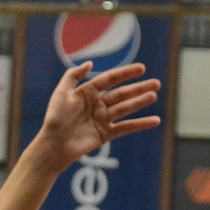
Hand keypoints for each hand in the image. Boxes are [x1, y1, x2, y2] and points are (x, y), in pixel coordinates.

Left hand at [37, 62, 160, 172]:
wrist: (53, 146)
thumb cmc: (55, 119)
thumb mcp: (61, 93)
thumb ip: (73, 75)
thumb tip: (90, 63)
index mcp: (88, 93)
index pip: (110, 79)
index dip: (126, 73)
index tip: (142, 69)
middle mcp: (97, 105)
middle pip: (122, 94)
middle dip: (139, 88)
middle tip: (156, 83)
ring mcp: (102, 120)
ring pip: (125, 109)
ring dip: (140, 102)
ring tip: (154, 95)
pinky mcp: (105, 135)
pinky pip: (125, 128)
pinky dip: (140, 124)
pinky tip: (155, 120)